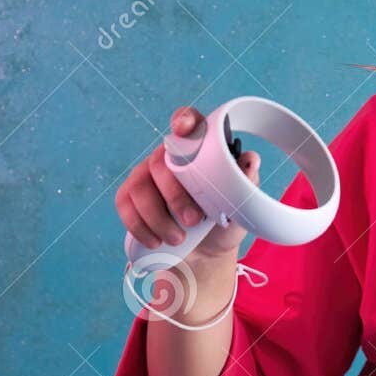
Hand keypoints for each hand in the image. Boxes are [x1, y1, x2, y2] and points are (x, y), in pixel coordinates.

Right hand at [114, 106, 260, 258]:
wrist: (206, 254)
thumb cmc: (223, 224)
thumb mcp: (240, 207)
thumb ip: (246, 182)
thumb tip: (251, 159)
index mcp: (197, 151)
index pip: (189, 124)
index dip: (184, 120)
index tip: (182, 129)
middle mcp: (167, 158)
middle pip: (160, 162)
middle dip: (175, 194)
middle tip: (193, 220)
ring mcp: (145, 176)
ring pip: (140, 185)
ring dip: (157, 216)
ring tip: (177, 238)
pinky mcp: (129, 198)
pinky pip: (125, 204)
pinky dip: (139, 226)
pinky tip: (155, 240)